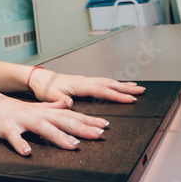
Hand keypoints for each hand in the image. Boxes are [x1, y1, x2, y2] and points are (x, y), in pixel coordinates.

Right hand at [0, 87, 109, 155]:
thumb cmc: (8, 107)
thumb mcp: (32, 106)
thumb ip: (51, 106)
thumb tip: (68, 104)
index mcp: (42, 111)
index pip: (69, 116)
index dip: (87, 121)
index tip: (104, 126)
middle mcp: (35, 114)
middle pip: (61, 120)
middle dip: (81, 128)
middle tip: (98, 134)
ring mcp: (20, 120)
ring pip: (42, 127)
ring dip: (57, 136)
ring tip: (72, 145)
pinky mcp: (5, 127)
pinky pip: (13, 137)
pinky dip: (20, 144)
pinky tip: (27, 152)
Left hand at [28, 68, 143, 104]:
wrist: (39, 79)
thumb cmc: (44, 88)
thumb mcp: (50, 96)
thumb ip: (60, 100)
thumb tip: (68, 103)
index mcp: (80, 85)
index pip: (103, 90)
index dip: (118, 95)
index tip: (131, 99)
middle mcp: (85, 81)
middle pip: (110, 83)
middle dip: (126, 88)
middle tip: (141, 91)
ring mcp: (85, 80)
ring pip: (108, 81)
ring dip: (122, 85)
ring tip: (135, 87)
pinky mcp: (84, 82)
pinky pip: (103, 82)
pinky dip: (113, 84)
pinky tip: (117, 86)